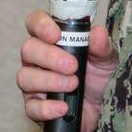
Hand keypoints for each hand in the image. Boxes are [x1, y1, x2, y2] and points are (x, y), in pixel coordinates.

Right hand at [18, 10, 117, 131]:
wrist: (104, 108)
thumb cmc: (100, 77)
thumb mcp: (106, 59)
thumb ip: (102, 46)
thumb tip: (98, 33)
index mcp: (52, 40)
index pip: (35, 23)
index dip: (40, 25)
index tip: (56, 35)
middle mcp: (38, 59)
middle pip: (28, 49)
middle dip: (49, 57)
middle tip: (72, 66)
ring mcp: (34, 83)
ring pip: (25, 77)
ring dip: (49, 81)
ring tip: (73, 85)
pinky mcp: (35, 107)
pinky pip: (31, 107)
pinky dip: (46, 108)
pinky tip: (63, 107)